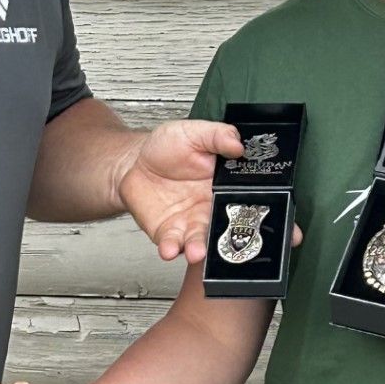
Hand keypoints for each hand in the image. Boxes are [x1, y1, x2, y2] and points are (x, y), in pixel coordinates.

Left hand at [116, 119, 241, 266]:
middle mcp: (210, 208)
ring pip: (199, 240)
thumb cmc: (167, 147)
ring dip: (199, 248)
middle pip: (223, 226)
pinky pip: (172, 244)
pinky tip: (169, 250)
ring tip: (196, 251)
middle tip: (225, 242)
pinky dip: (171, 248)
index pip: (242, 199)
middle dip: (225, 238)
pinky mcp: (168, 232)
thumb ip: (217, 135)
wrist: (135, 161)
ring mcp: (190, 223)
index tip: (250, 215)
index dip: (248, 209)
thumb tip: (239, 144)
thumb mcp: (194, 132)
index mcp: (224, 185)